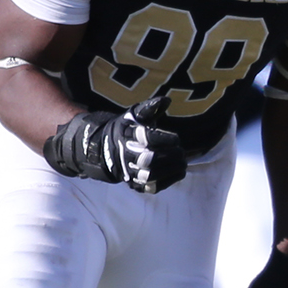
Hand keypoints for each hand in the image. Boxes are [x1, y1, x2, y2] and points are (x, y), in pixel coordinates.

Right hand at [42, 94, 186, 193]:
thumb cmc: (125, 130)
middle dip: (170, 155)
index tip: (176, 139)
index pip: (149, 139)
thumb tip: (166, 100)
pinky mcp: (135, 184)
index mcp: (127, 136)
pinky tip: (177, 172)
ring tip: (182, 162)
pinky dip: (168, 181)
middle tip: (180, 151)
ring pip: (151, 175)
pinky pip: (152, 187)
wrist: (105, 150)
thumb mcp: (134, 116)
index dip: (165, 139)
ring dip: (170, 169)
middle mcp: (126, 155)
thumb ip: (149, 108)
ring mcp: (129, 171)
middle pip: (151, 159)